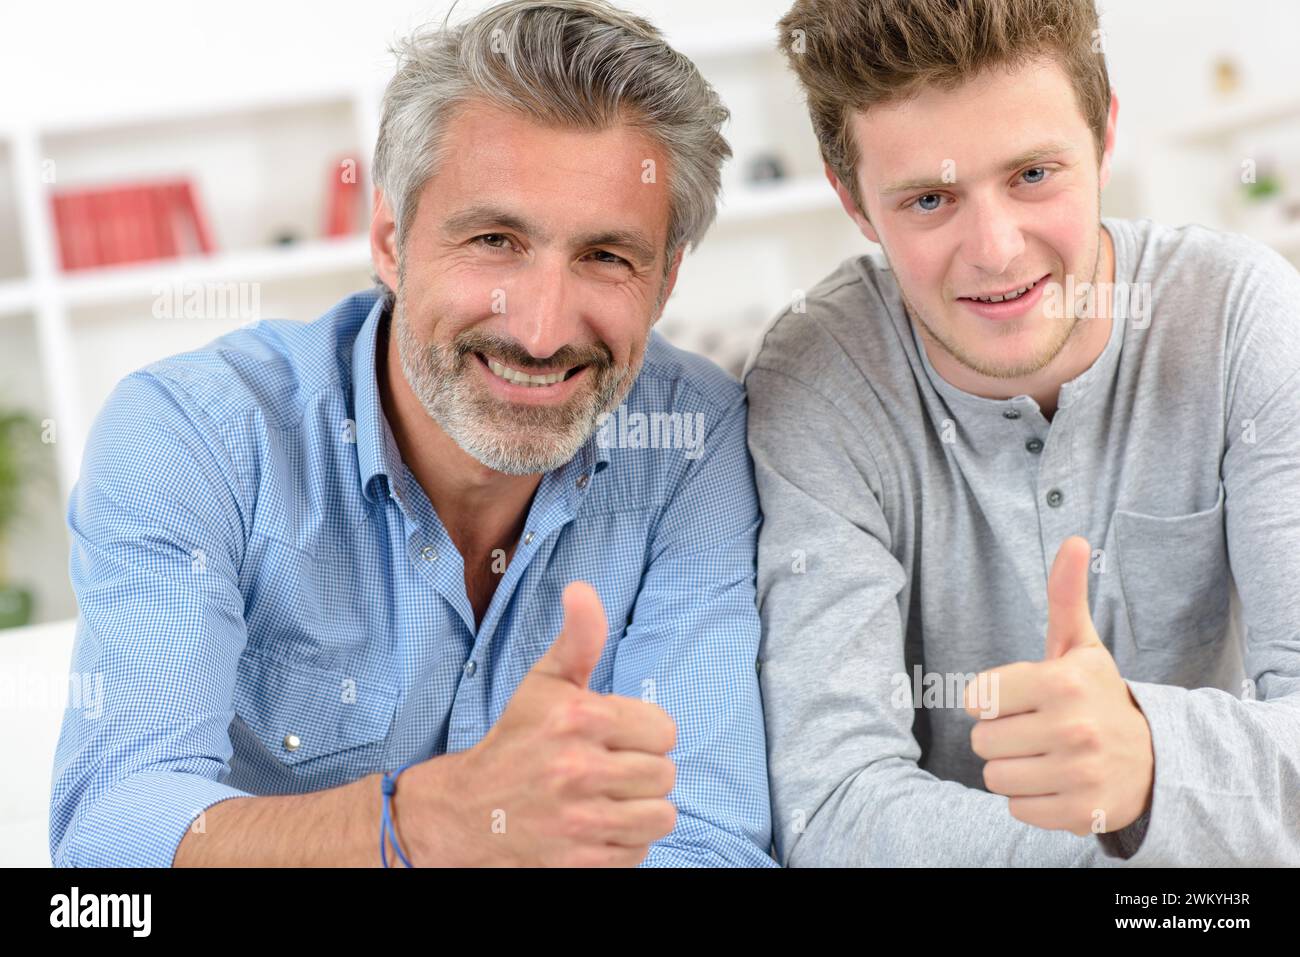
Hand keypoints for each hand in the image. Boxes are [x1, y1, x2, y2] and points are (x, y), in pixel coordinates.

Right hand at [408, 581, 677, 865]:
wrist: (466, 813)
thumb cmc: (516, 741)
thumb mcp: (544, 683)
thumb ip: (578, 638)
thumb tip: (582, 589)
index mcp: (577, 718)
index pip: (664, 730)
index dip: (643, 733)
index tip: (613, 736)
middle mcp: (578, 769)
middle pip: (665, 775)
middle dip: (642, 771)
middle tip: (607, 768)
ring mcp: (580, 821)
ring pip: (661, 816)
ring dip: (639, 809)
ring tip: (607, 798)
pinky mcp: (580, 862)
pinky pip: (639, 852)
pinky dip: (622, 843)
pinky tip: (594, 827)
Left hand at [963, 536, 1153, 835]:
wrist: (1155, 758)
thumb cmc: (1096, 695)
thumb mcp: (1080, 647)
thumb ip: (1065, 596)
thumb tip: (1073, 540)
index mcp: (1062, 682)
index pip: (977, 697)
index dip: (992, 699)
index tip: (1022, 698)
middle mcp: (1073, 728)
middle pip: (981, 741)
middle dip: (1002, 735)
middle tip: (1038, 729)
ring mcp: (1079, 774)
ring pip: (994, 777)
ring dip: (1013, 769)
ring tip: (1047, 755)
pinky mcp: (1081, 813)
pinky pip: (1015, 808)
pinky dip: (1031, 799)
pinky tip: (1059, 782)